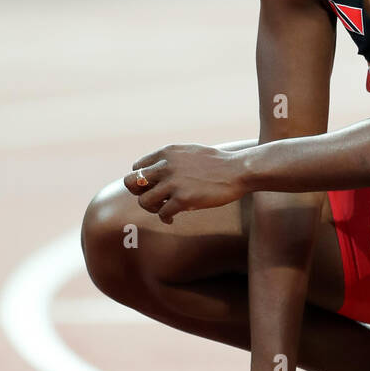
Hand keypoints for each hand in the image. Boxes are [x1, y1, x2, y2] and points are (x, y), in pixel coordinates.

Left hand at [123, 143, 245, 223]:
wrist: (238, 170)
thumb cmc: (217, 163)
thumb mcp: (189, 152)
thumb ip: (170, 159)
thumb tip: (155, 171)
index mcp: (166, 152)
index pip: (136, 166)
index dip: (142, 180)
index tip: (154, 187)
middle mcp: (166, 165)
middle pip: (131, 182)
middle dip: (139, 193)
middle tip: (153, 200)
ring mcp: (174, 182)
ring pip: (143, 201)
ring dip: (152, 208)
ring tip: (163, 209)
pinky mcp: (183, 199)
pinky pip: (162, 213)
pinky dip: (165, 218)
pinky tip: (172, 218)